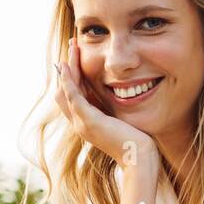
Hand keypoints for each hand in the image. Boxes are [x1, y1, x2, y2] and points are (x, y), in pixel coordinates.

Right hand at [54, 36, 157, 169]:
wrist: (139, 159)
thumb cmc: (137, 143)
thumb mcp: (123, 120)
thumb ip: (116, 108)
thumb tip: (122, 92)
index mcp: (87, 123)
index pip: (73, 95)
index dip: (73, 75)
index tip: (78, 56)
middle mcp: (80, 123)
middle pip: (64, 90)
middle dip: (68, 66)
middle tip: (72, 45)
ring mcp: (82, 123)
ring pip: (66, 89)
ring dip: (68, 66)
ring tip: (72, 46)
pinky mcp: (88, 120)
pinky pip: (72, 95)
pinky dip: (68, 79)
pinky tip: (68, 64)